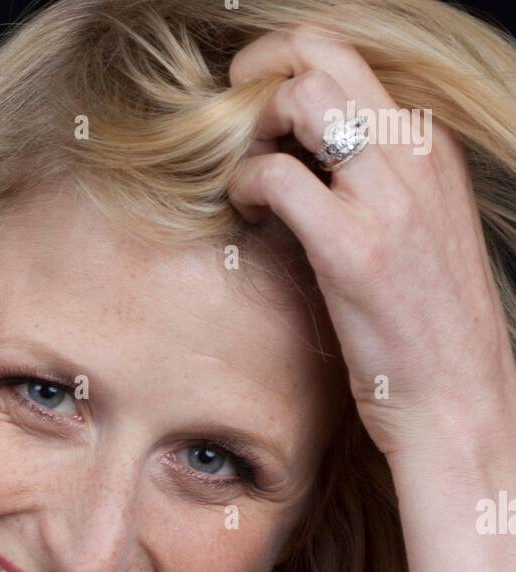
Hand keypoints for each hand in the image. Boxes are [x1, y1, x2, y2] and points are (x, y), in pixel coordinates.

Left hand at [226, 26, 515, 465]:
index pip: (351, 59)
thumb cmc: (425, 332)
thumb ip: (374, 186)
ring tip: (246, 175)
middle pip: (325, 52)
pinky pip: (278, 178)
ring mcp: (388, 200)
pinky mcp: (354, 251)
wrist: (458, 401)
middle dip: (261, 71)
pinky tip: (246, 214)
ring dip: (253, 126)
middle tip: (231, 117)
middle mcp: (416, 157)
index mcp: (431, 148)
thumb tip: (307, 158)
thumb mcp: (417, 235)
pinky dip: (245, 185)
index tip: (256, 99)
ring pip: (303, 97)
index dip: (289, 66)